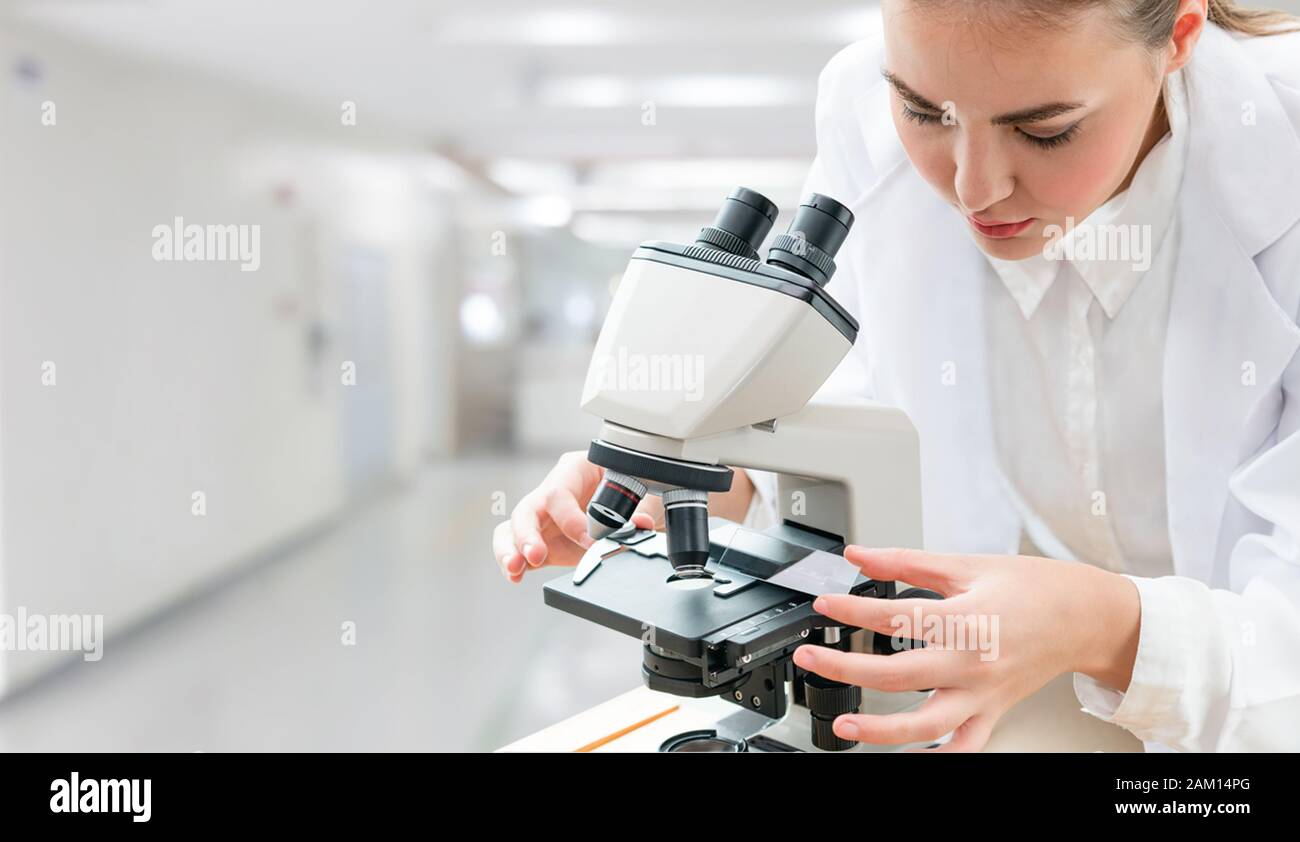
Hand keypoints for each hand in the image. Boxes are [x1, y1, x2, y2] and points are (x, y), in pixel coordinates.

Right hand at [491, 451, 662, 582]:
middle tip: (537, 555)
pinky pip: (517, 550)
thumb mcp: (642, 493)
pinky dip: (514, 564)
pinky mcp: (542, 541)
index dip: (571, 519)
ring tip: (515, 568)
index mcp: (574, 470)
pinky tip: (516, 577)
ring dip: (510, 549)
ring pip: (513, 529)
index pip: (560, 493)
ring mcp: (544, 518)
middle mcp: (552, 493)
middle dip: (528, 534)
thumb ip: (639, 509)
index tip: (592, 541)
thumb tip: (640, 524)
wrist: (639, 504)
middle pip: (527, 510)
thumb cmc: (634, 486)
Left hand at [791, 546, 1140, 751]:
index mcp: (967, 620)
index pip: (895, 618)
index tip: (823, 605)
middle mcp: (973, 664)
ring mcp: (983, 695)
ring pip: (927, 725)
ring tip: (845, 723)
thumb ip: (906, 562)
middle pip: (898, 674)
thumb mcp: (966, 564)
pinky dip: (936, 757)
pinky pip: (963, 745)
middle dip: (845, 667)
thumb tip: (860, 555)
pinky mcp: (993, 712)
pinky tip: (905, 756)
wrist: (1085, 616)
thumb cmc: (1034, 588)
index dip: (852, 611)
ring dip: (881, 729)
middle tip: (810, 659)